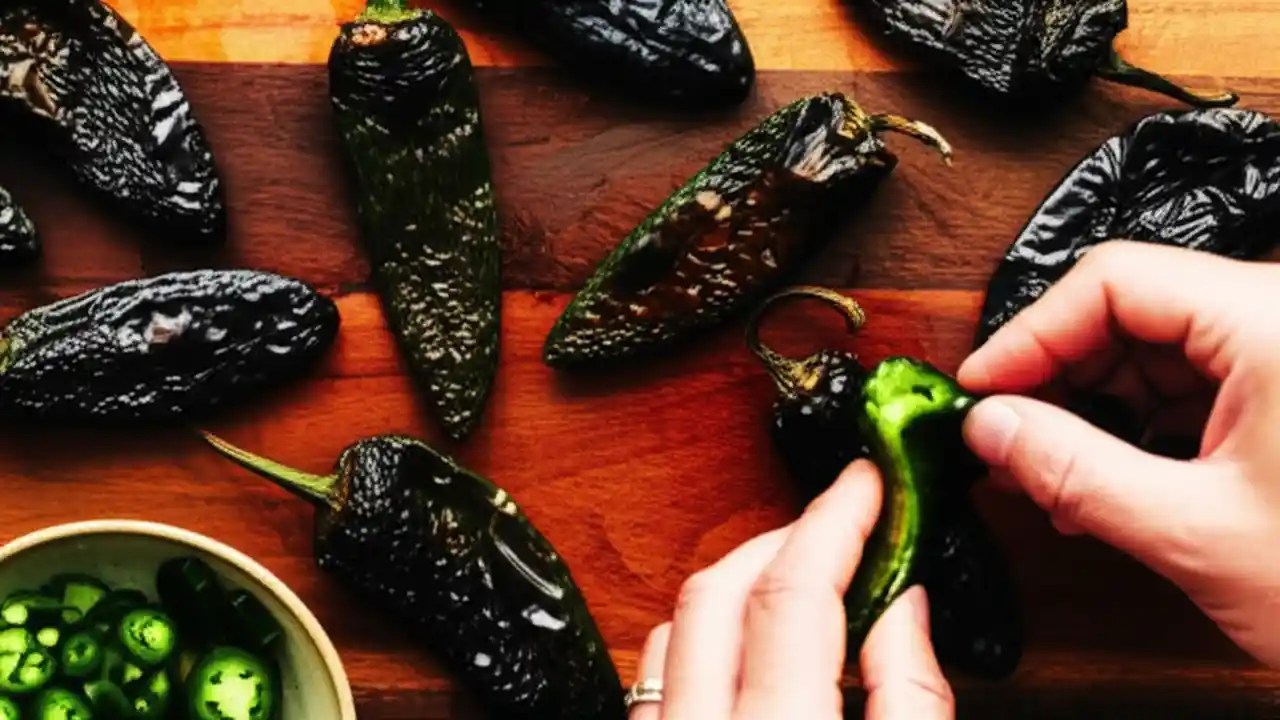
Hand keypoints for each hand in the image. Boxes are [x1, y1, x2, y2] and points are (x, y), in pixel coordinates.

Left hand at [627, 460, 953, 719]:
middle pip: (716, 592)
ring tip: (803, 587)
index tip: (868, 482)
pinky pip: (652, 678)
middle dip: (782, 542)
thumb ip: (911, 697)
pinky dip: (699, 642)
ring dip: (735, 587)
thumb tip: (903, 604)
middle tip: (844, 530)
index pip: (792, 593)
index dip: (835, 523)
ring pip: (673, 629)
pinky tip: (747, 651)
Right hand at [959, 240, 1279, 666]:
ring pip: (1153, 350)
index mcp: (1275, 325)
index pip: (1114, 283)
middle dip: (1057, 377)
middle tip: (1002, 437)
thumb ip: (1074, 471)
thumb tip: (989, 427)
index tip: (980, 388)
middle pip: (1129, 310)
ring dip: (1091, 410)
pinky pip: (1189, 386)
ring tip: (1049, 476)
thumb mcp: (1196, 532)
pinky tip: (1101, 480)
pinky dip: (1136, 429)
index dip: (1030, 334)